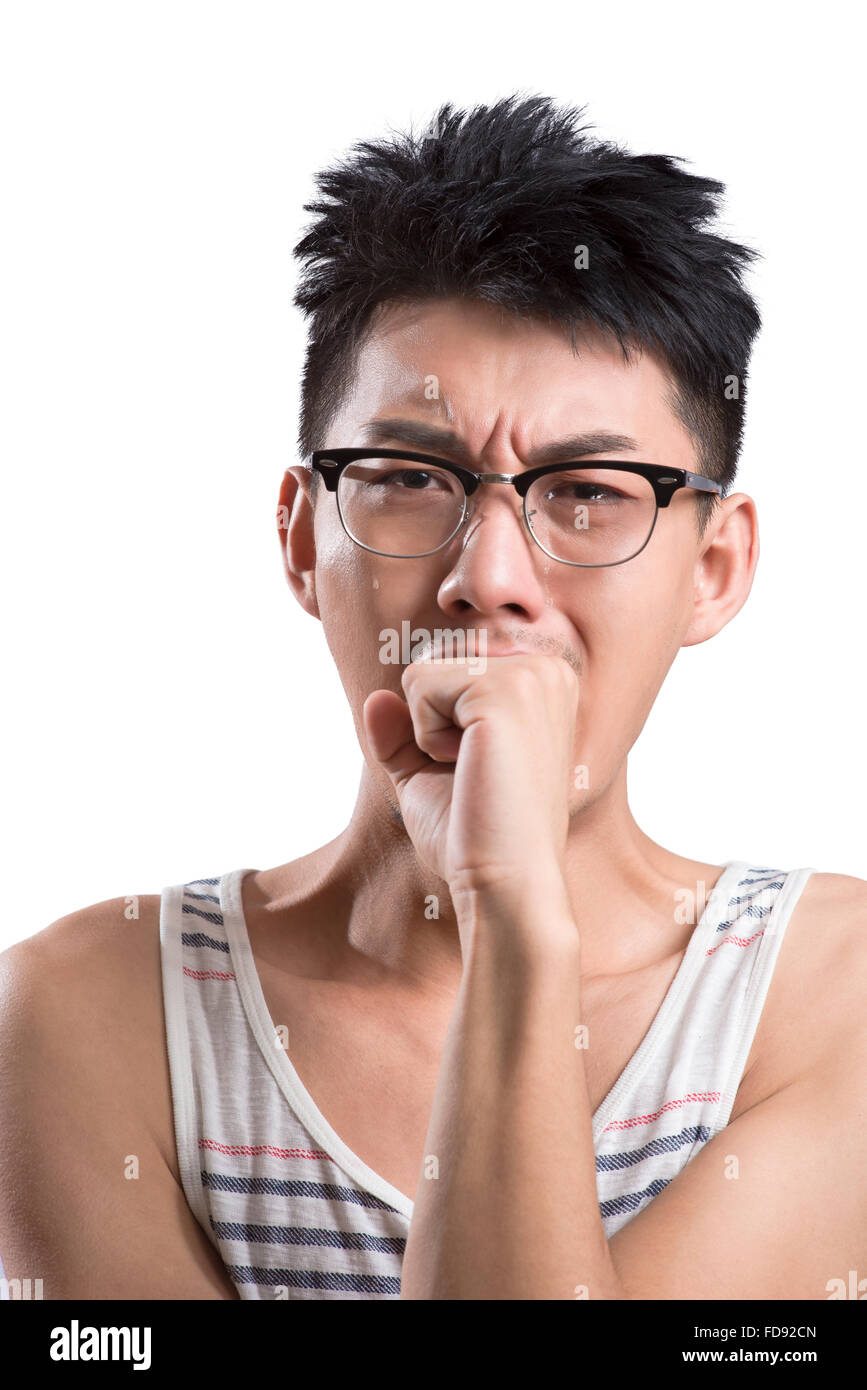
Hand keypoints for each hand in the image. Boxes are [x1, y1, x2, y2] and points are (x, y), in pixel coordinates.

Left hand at [363, 651, 579, 899]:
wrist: (505, 882)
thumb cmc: (476, 835)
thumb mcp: (429, 774)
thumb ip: (403, 733)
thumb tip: (375, 699)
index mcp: (543, 682)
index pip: (451, 664)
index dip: (441, 722)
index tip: (478, 767)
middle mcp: (546, 668)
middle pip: (435, 660)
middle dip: (432, 721)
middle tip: (474, 771)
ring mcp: (531, 674)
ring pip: (424, 671)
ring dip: (428, 731)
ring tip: (474, 770)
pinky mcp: (506, 689)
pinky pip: (420, 684)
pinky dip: (426, 735)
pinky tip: (468, 768)